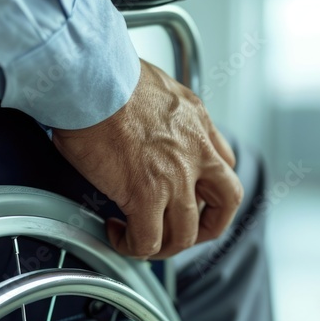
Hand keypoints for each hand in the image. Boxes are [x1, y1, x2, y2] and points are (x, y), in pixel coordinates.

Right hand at [52, 59, 242, 258]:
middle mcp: (195, 153)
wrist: (94, 80)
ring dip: (163, 245)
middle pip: (224, 205)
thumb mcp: (160, 84)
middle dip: (207, 227)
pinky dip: (132, 246)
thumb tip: (148, 119)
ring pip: (184, 233)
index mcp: (198, 124)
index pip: (225, 166)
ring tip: (138, 238)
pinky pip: (147, 240)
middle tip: (182, 232)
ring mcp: (174, 178)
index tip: (193, 196)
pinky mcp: (145, 195)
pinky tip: (116, 232)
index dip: (210, 189)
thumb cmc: (111, 74)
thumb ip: (166, 109)